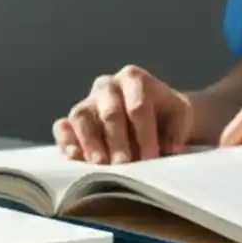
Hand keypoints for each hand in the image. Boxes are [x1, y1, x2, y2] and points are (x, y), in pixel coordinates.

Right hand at [52, 65, 192, 164]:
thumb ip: (177, 129)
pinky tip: (74, 156)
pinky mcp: (73, 119)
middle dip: (118, 141)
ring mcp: (88, 101)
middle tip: (125, 164)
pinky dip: (65, 140)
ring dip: (90, 142)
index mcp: (134, 78)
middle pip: (110, 113)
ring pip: (82, 116)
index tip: (152, 157)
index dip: (145, 133)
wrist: (152, 113)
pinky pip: (62, 127)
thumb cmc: (165, 114)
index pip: (138, 106)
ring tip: (100, 164)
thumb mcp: (179, 115)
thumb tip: (170, 150)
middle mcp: (107, 85)